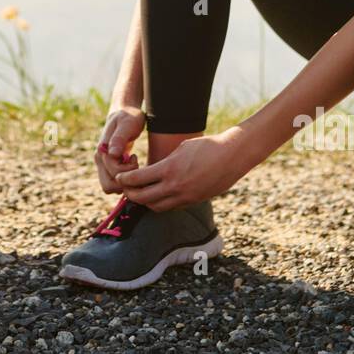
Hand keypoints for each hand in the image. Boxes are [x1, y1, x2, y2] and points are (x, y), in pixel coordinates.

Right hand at [95, 105, 143, 192]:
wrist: (125, 113)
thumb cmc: (129, 117)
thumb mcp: (127, 124)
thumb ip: (119, 138)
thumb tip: (113, 154)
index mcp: (102, 150)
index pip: (114, 173)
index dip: (128, 170)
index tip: (134, 157)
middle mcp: (99, 160)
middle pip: (108, 186)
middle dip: (125, 181)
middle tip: (134, 166)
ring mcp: (102, 164)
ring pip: (110, 188)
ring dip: (124, 182)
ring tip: (133, 165)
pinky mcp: (107, 167)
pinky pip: (113, 183)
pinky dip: (124, 180)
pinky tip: (131, 166)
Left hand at [115, 130, 244, 210]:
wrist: (232, 155)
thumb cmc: (206, 146)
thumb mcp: (180, 148)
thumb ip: (164, 162)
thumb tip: (152, 171)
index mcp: (169, 170)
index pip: (138, 180)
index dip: (125, 180)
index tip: (120, 178)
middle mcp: (175, 186)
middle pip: (143, 198)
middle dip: (130, 194)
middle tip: (126, 188)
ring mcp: (185, 196)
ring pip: (156, 207)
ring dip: (145, 202)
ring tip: (140, 193)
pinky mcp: (194, 201)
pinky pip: (171, 207)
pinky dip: (161, 203)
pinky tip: (158, 195)